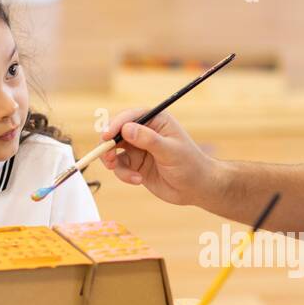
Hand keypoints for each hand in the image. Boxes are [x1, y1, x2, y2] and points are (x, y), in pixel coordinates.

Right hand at [97, 108, 215, 206]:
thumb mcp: (171, 150)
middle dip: (108, 144)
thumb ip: (149, 140)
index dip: (115, 125)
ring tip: (120, 171)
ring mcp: (138, 149)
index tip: (107, 136)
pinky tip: (138, 180)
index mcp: (155, 121)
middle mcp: (144, 132)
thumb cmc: (190, 165)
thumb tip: (126, 129)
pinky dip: (123, 174)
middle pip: (116, 132)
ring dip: (113, 161)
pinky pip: (120, 167)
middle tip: (108, 157)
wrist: (196, 188)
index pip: (129, 117)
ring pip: (114, 151)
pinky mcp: (135, 165)